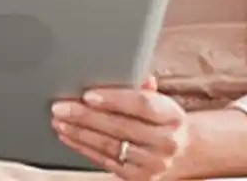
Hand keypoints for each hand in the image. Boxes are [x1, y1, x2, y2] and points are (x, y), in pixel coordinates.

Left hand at [51, 76, 189, 179]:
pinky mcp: (139, 178)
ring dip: (80, 133)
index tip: (88, 95)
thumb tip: (130, 75)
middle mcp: (165, 142)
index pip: (141, 104)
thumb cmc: (165, 120)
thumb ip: (144, 89)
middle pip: (120, 126)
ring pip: (109, 146)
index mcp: (172, 116)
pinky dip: (84, 148)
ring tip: (59, 121)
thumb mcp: (162, 101)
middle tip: (61, 107)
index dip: (114, 99)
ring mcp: (152, 163)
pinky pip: (106, 161)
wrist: (186, 152)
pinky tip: (69, 137)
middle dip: (85, 116)